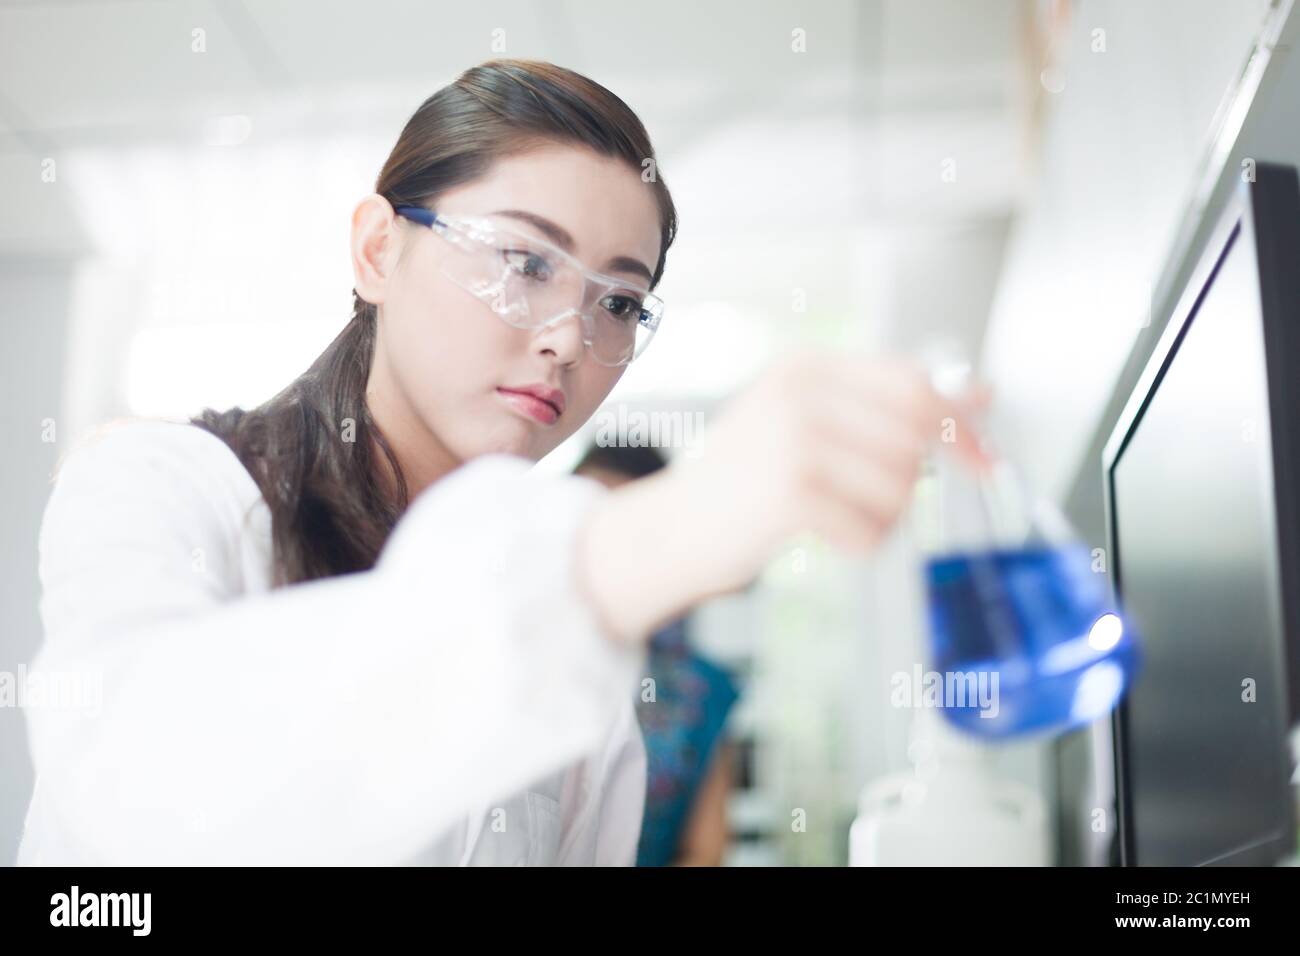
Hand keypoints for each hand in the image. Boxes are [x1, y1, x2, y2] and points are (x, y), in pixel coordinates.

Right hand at [574, 348, 993, 642]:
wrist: (673, 528)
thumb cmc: (745, 479)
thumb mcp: (810, 422)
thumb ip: (889, 406)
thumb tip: (983, 395)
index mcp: (806, 366)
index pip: (912, 383)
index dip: (960, 425)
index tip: (986, 461)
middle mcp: (799, 392)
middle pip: (914, 435)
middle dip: (913, 480)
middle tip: (878, 502)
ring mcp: (792, 440)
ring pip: (899, 486)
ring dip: (885, 517)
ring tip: (840, 517)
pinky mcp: (790, 493)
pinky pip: (871, 529)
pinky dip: (861, 545)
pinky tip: (827, 538)